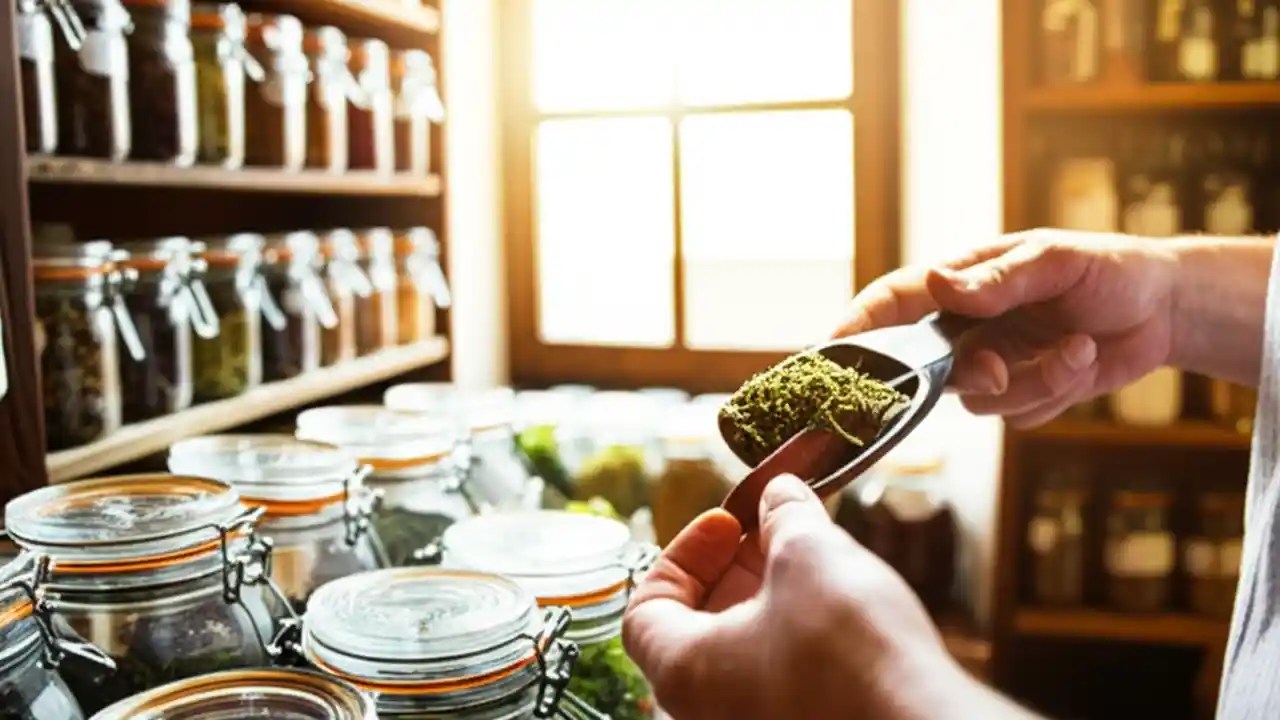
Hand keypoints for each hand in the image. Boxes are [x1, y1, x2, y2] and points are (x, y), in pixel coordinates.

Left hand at [622, 475, 967, 719]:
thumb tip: (781, 494)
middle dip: (737, 567)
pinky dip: (800, 639)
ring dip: (774, 599)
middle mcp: (705, 714)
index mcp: (682, 673)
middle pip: (698, 626)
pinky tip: (843, 607)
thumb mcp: (811, 557)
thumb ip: (784, 517)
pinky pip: (783, 682)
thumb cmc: (855, 659)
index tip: (729, 524)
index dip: (686, 553)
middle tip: (778, 529)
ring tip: (817, 557)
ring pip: (744, 655)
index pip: (647, 605)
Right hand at [836, 230, 1180, 427]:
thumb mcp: (1054, 262)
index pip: (890, 305)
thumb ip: (997, 280)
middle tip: (1004, 371)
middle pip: (928, 370)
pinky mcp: (1022, 394)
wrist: (1164, 309)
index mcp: (959, 284)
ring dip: (1037, 381)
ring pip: (979, 401)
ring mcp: (991, 363)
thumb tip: (938, 284)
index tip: (829, 357)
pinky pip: (1018, 415)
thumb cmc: (1107, 269)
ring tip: (1082, 347)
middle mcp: (964, 327)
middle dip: (972, 375)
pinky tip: (1086, 360)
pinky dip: (1057, 393)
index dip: (855, 330)